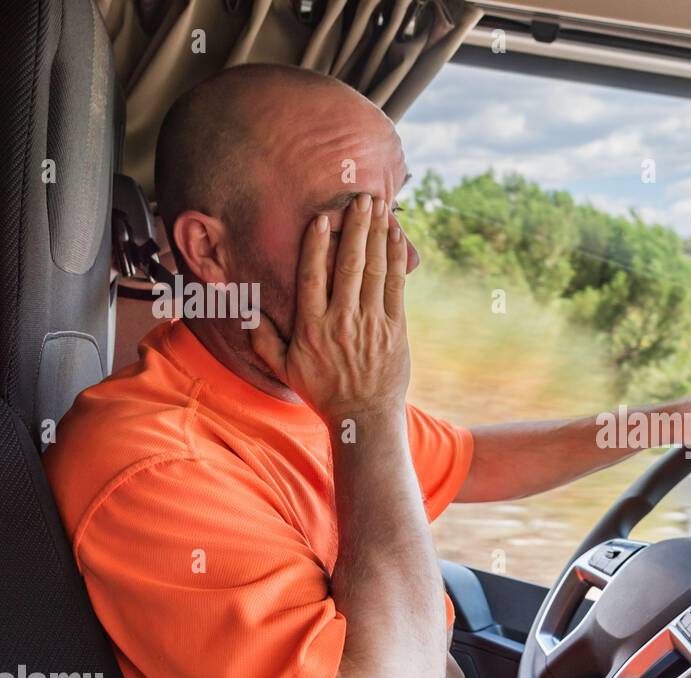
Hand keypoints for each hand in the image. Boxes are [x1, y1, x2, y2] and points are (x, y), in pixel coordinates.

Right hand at [251, 194, 409, 422]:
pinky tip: (395, 236)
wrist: (364, 417)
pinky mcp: (395, 329)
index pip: (312, 277)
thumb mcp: (284, 368)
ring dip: (377, 234)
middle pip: (348, 265)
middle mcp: (342, 322)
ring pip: (374, 271)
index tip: (321, 218)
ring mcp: (371, 324)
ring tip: (379, 206)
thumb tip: (243, 308)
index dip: (316, 245)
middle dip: (355, 228)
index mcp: (312, 328)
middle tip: (360, 197)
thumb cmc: (322, 391)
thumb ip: (262, 337)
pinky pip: (396, 286)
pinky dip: (395, 258)